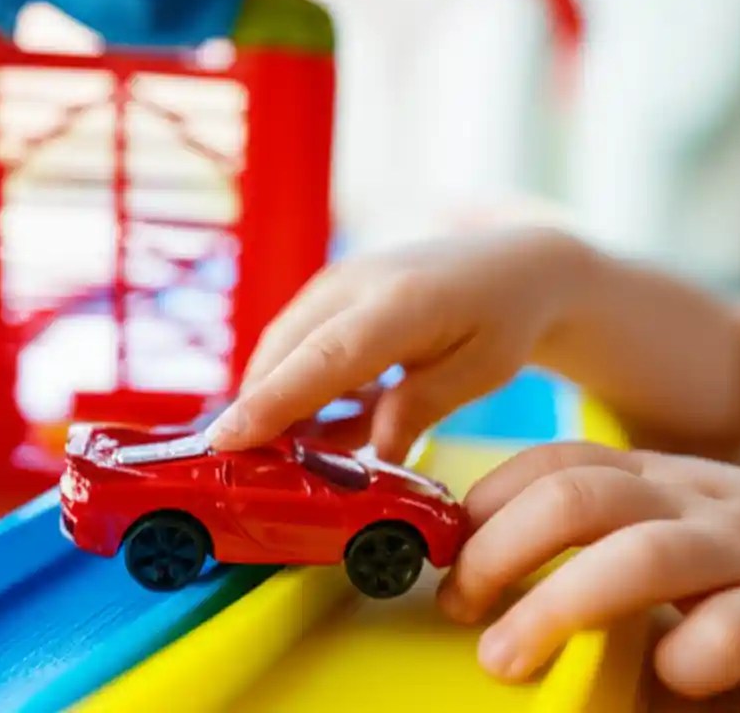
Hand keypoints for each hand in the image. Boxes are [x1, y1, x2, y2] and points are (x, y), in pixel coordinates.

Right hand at [206, 221, 597, 461]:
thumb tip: (371, 456)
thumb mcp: (480, 373)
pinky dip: (296, 388)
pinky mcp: (327, 295)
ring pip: (281, 352)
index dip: (271, 404)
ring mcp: (335, 284)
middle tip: (249, 474)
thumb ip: (419, 410)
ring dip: (277, 404)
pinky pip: (295, 346)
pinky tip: (323, 426)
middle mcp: (355, 284)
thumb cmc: (502, 320)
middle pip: (284, 355)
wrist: (513, 264)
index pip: (322, 360)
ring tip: (290, 456)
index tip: (226, 441)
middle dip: (259, 414)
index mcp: (400, 304)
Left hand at [437, 442, 739, 697]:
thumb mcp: (679, 513)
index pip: (552, 463)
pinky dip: (692, 655)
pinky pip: (739, 630)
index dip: (482, 505)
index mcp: (656, 478)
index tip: (442, 556)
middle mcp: (692, 504)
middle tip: (459, 609)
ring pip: (642, 557)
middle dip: (497, 552)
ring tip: (506, 658)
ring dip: (557, 606)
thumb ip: (602, 523)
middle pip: (577, 500)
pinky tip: (669, 673)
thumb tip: (486, 557)